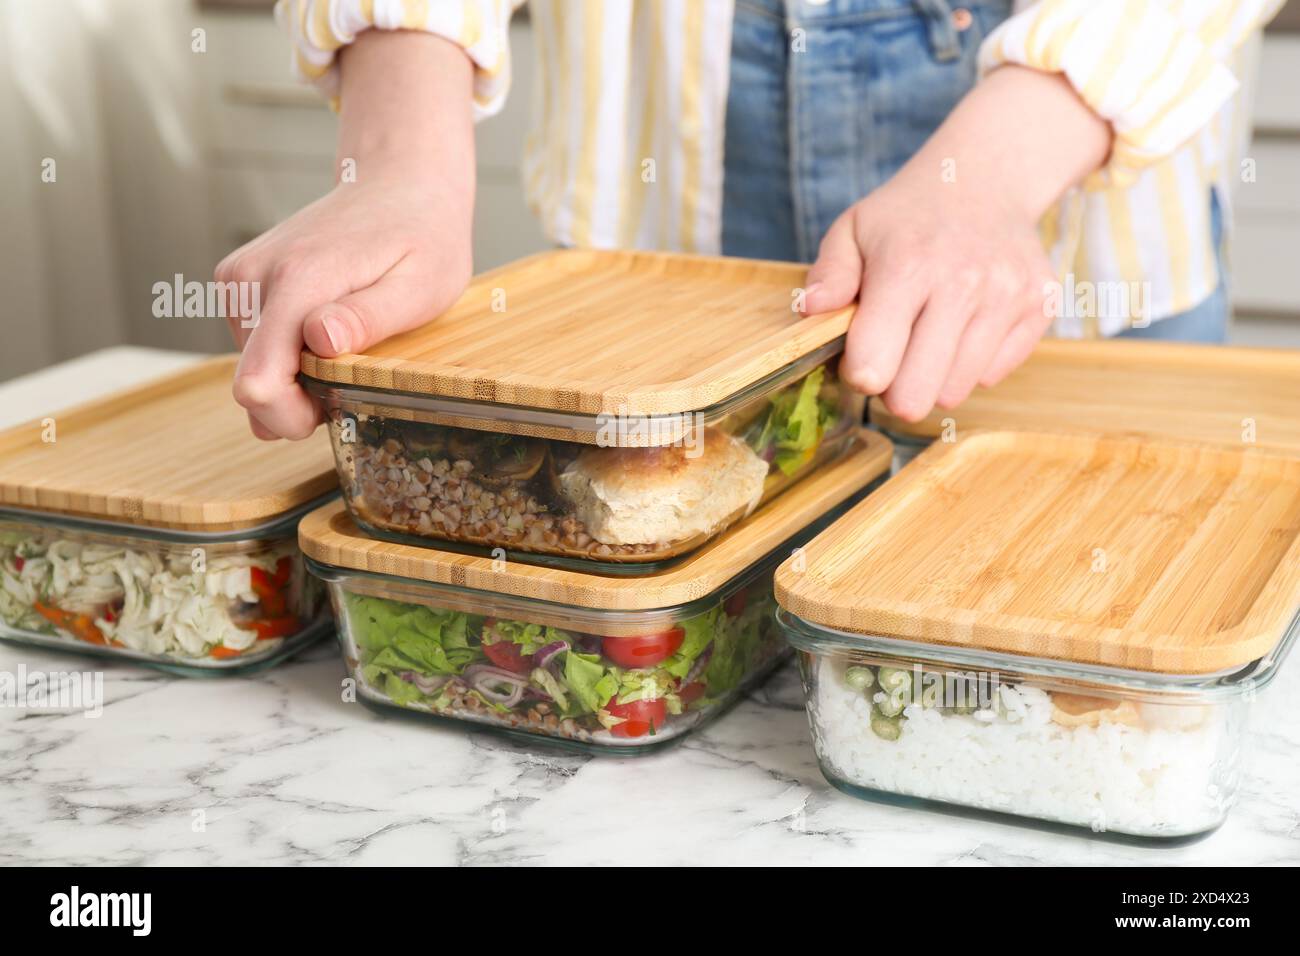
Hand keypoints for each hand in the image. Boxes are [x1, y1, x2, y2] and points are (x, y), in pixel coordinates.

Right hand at [217, 174, 470, 438]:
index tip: (336, 406)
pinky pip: (255, 347)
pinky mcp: (238, 281)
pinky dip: (288, 354)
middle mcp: (252, 277)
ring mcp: (239, 278)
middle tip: (356, 368)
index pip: (258, 384)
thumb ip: (368, 317)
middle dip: (301, 400)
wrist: (398, 181)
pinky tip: (325, 329)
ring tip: (347, 340)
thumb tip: (318, 340)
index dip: (294, 417)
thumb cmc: (421, 235)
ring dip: (298, 376)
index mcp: (297, 281)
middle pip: (252, 386)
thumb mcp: (421, 286)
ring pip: (254, 370)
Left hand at [804, 177, 1055, 420]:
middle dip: (894, 391)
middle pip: (915, 396)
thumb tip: (811, 311)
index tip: (860, 354)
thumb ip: (829, 274)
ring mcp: (1008, 297)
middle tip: (892, 359)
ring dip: (933, 378)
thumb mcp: (852, 230)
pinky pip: (993, 375)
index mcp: (907, 266)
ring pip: (955, 392)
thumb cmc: (906, 217)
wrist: (984, 180)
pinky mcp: (1038, 308)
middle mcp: (964, 284)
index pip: (873, 366)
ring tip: (927, 337)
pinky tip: (963, 326)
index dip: (859, 373)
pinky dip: (971, 364)